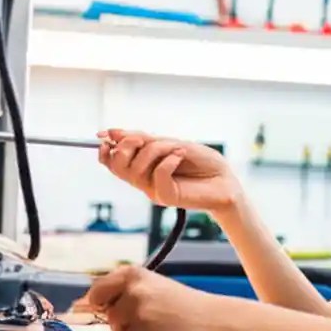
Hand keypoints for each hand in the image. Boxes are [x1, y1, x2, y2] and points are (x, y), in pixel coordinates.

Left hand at [80, 266, 233, 330]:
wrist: (207, 317)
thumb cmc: (177, 303)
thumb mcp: (148, 285)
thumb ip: (117, 291)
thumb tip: (78, 306)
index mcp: (131, 272)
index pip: (96, 290)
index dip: (103, 303)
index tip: (114, 307)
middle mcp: (131, 286)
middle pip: (101, 308)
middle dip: (115, 314)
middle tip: (141, 314)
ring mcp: (136, 306)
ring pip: (113, 324)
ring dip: (128, 328)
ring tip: (152, 322)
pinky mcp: (143, 326)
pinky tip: (155, 330)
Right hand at [97, 128, 242, 212]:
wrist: (226, 180)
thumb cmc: (202, 162)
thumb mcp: (170, 143)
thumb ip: (144, 140)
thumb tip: (111, 133)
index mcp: (142, 168)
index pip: (111, 162)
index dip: (105, 149)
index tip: (107, 135)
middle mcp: (144, 181)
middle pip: (117, 166)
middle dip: (126, 146)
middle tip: (145, 138)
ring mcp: (155, 190)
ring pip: (136, 170)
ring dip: (155, 151)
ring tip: (176, 149)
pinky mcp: (168, 197)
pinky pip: (157, 176)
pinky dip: (168, 161)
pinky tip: (181, 156)